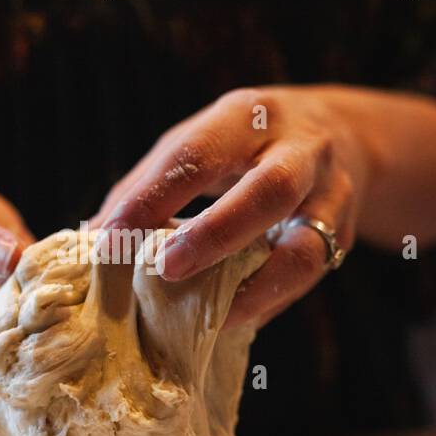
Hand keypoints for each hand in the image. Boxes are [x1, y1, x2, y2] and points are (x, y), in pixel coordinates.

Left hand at [93, 86, 374, 328]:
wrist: (341, 136)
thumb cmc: (244, 145)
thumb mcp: (197, 143)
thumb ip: (147, 188)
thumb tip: (91, 243)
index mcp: (247, 117)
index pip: (197, 154)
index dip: (152, 198)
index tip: (109, 240)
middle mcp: (300, 150)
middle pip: (269, 191)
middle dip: (215, 235)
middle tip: (165, 269)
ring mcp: (331, 195)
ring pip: (305, 247)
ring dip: (256, 286)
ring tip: (214, 315)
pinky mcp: (344, 235)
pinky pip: (309, 278)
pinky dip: (268, 302)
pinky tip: (234, 318)